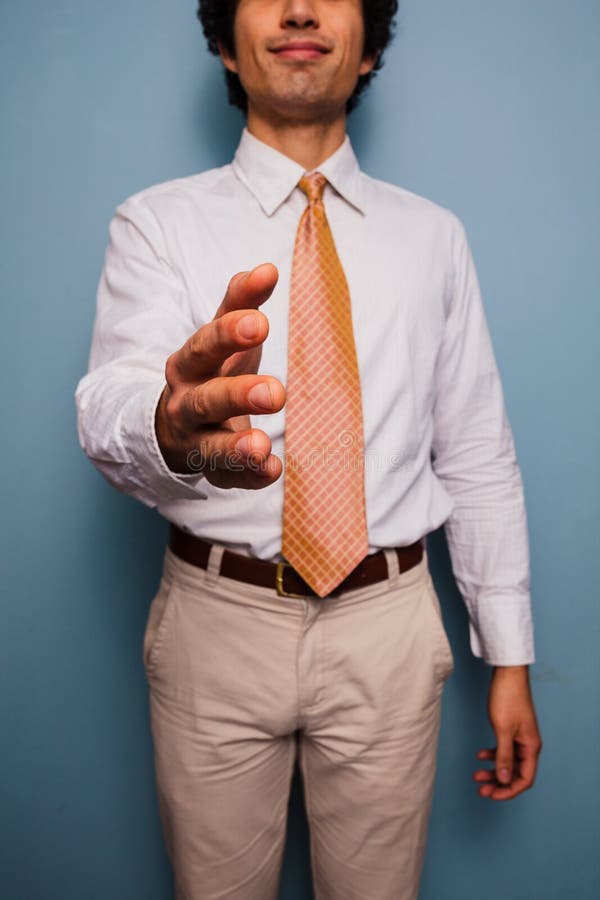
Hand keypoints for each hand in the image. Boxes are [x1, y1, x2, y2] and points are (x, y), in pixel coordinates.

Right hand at [155, 263, 285, 488]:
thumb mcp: (220, 338)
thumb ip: (241, 304)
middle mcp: (186, 403)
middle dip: (239, 395)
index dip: (229, 334)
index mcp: (188, 364)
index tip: (261, 322)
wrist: (170, 425)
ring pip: (211, 445)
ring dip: (237, 446)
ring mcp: (195, 440)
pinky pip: (228, 477)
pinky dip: (249, 476)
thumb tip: (268, 268)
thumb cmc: (208, 371)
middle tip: (276, 393)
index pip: (205, 346)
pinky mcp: (210, 469)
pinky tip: (272, 470)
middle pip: (207, 399)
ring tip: (262, 445)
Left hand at [473, 664, 542, 800]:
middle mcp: (528, 745)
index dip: (509, 790)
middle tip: (480, 789)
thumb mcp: (503, 730)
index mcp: (531, 747)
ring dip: (493, 770)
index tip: (491, 795)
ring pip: (507, 762)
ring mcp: (520, 737)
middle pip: (515, 773)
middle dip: (498, 783)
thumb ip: (504, 756)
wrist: (507, 674)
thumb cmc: (507, 698)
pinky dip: (492, 754)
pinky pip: (503, 749)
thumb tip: (504, 780)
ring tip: (476, 775)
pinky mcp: (511, 730)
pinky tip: (479, 755)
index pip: (524, 779)